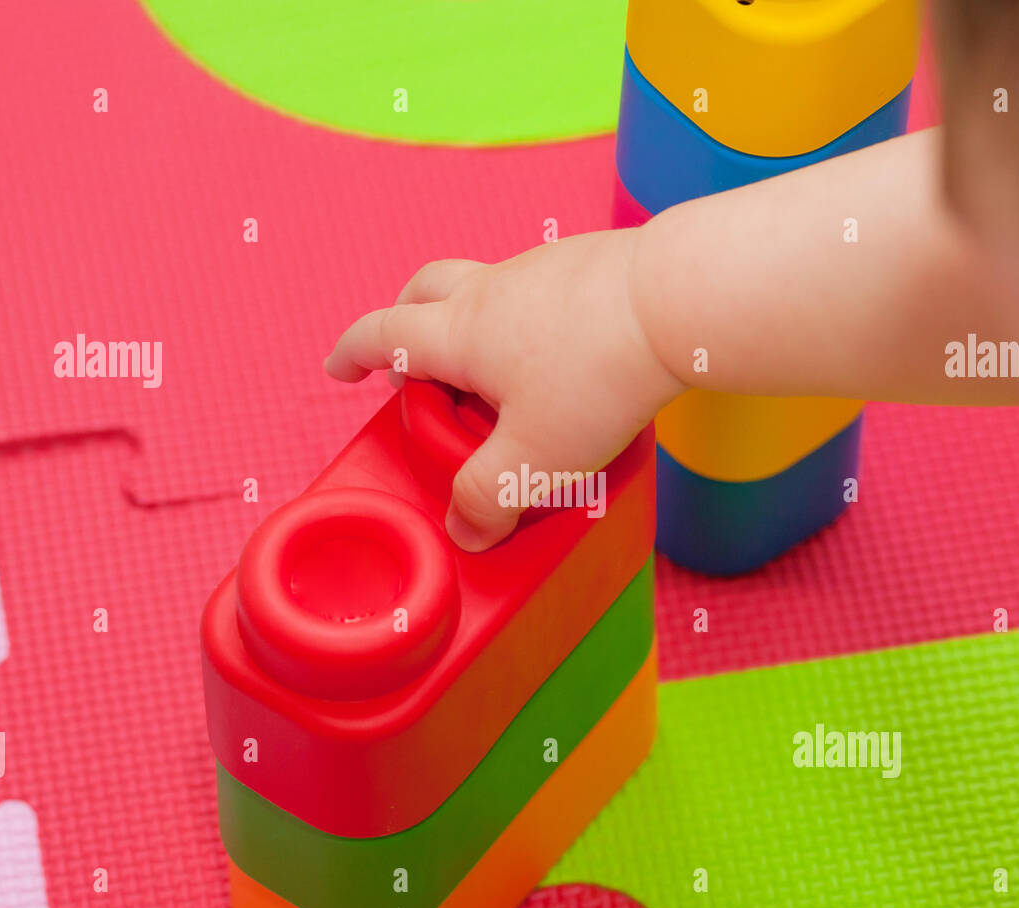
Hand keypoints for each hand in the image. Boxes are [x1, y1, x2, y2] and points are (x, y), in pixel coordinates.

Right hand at [326, 229, 683, 550]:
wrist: (679, 301)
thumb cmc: (599, 375)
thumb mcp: (533, 459)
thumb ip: (487, 497)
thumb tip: (466, 529)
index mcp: (462, 331)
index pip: (383, 334)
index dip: (353, 353)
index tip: (339, 368)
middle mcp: (495, 289)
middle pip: (425, 290)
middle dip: (404, 324)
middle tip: (411, 368)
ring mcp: (543, 270)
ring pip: (485, 287)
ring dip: (473, 326)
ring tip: (499, 383)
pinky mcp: (590, 267)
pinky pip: (539, 290)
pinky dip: (528, 322)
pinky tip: (563, 358)